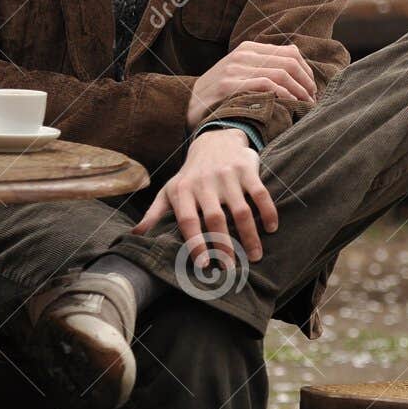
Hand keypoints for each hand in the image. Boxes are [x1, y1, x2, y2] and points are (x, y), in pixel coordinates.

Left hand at [131, 127, 277, 272]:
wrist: (214, 139)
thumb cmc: (190, 174)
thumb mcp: (170, 189)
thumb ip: (155, 212)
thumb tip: (136, 235)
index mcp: (183, 190)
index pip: (188, 221)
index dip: (196, 244)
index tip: (204, 265)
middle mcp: (204, 183)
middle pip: (215, 220)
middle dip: (223, 247)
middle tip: (231, 269)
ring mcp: (227, 176)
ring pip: (241, 211)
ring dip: (249, 236)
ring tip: (254, 257)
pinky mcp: (247, 170)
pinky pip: (260, 194)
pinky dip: (268, 212)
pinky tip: (271, 229)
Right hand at [186, 39, 316, 127]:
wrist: (186, 107)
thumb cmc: (219, 95)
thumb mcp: (240, 74)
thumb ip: (263, 67)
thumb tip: (297, 66)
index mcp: (248, 49)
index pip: (290, 53)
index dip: (306, 71)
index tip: (311, 89)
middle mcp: (243, 54)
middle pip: (289, 62)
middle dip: (306, 82)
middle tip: (312, 99)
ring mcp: (235, 69)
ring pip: (281, 73)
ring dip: (299, 91)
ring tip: (305, 105)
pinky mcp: (230, 84)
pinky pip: (267, 85)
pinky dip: (284, 95)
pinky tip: (290, 105)